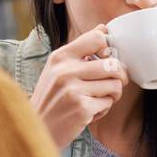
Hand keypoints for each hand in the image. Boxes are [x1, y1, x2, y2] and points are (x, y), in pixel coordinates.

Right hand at [29, 24, 128, 144]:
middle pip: (112, 64)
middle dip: (119, 77)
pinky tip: (89, 113)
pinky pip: (108, 103)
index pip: (97, 39)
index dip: (109, 50)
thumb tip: (103, 28)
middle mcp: (65, 70)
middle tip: (112, 85)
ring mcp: (73, 90)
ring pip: (114, 85)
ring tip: (98, 100)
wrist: (37, 128)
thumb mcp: (58, 69)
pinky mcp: (82, 108)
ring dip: (111, 95)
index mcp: (60, 57)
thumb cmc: (51, 98)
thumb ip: (80, 50)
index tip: (107, 60)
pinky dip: (103, 110)